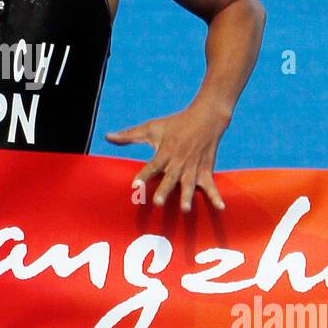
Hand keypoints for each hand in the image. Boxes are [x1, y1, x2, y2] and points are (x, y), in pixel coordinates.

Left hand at [105, 103, 230, 212]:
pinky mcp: (206, 172)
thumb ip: (129, 135)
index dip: (143, 175)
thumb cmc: (175, 124)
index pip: (152, 166)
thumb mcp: (151, 127)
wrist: (206, 118)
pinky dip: (216, 197)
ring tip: (185, 209)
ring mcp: (193, 168)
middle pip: (170, 178)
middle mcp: (178, 162)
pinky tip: (220, 208)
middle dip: (164, 190)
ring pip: (189, 185)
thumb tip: (107, 137)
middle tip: (158, 202)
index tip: (134, 185)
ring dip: (187, 196)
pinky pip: (211, 186)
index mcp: (165, 152)